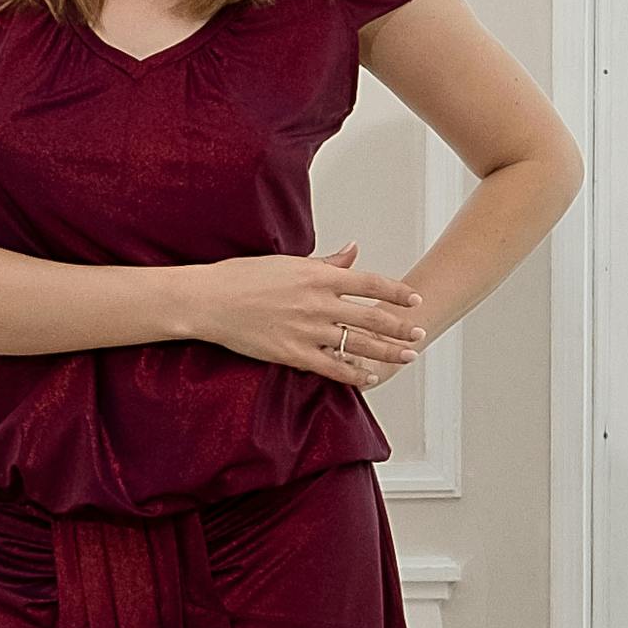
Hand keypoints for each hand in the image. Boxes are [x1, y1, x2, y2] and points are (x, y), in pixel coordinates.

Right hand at [176, 244, 428, 388]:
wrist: (209, 301)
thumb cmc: (242, 277)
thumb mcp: (287, 262)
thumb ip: (326, 262)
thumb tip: (353, 250)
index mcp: (318, 275)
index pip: (369, 283)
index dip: (396, 292)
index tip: (413, 298)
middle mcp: (318, 303)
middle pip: (372, 317)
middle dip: (400, 327)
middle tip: (419, 333)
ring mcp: (307, 330)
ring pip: (357, 344)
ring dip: (386, 352)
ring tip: (406, 356)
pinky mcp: (292, 353)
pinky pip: (331, 367)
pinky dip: (352, 373)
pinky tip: (367, 377)